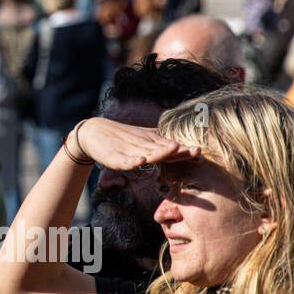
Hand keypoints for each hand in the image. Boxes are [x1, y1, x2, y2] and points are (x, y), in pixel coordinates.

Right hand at [68, 118, 200, 172]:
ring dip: (160, 151)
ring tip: (174, 148)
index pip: (171, 147)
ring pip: (147, 152)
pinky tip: (140, 162)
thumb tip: (180, 143)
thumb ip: (159, 142)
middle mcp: (142, 145)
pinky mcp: (114, 157)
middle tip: (196, 150)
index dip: (185, 150)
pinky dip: (132, 161)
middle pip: (163, 148)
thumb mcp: (142, 139)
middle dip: (179, 150)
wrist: (93, 132)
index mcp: (150, 142)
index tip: (201, 153)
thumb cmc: (121, 138)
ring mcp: (128, 151)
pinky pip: (124, 160)